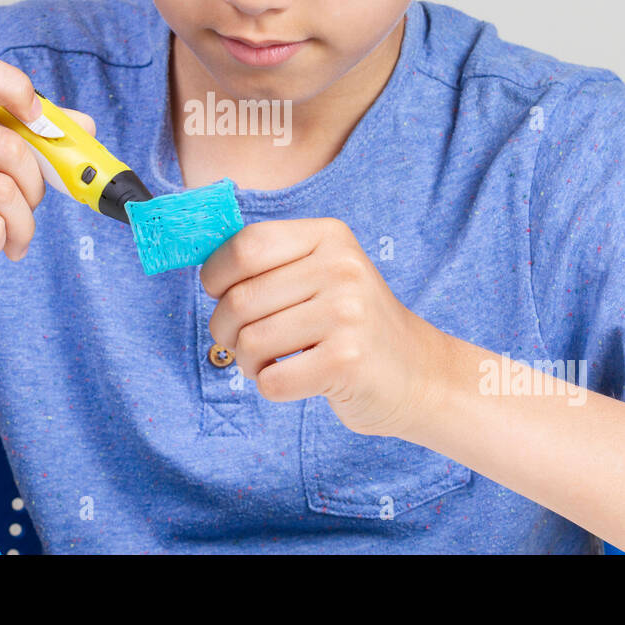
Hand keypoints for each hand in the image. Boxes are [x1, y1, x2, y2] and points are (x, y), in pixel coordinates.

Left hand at [200, 218, 446, 439]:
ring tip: (270, 362)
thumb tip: (203, 266)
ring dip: (248, 362)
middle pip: (241, 299)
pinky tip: (294, 379)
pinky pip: (272, 380)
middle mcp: (341, 268)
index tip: (217, 293)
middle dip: (225, 329)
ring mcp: (348, 314)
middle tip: (239, 342)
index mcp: (329, 236)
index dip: (216, 274)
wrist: (421, 374)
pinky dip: (270, 387)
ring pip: (251, 341)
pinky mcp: (348, 361)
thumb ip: (272, 264)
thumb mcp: (324, 274)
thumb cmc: (353, 325)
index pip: (246, 245)